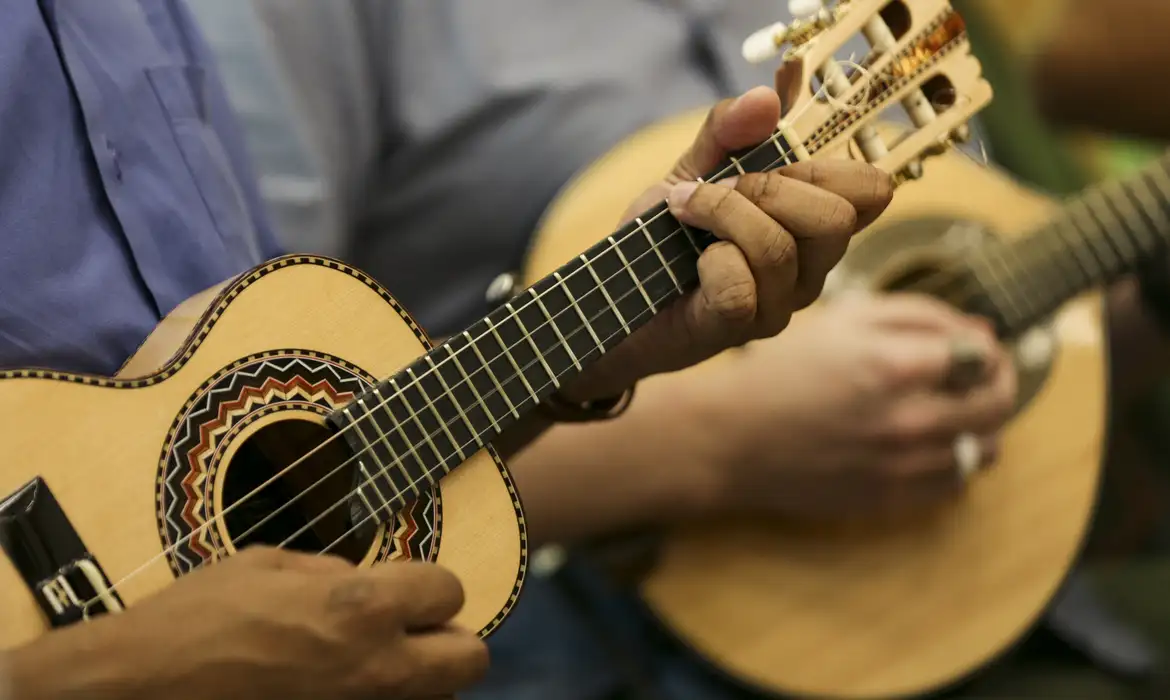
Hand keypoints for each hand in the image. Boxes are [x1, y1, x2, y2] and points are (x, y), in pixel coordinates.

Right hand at [9, 548, 487, 699]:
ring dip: (417, 677)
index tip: (404, 588)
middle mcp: (377, 666)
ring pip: (435, 698)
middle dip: (447, 638)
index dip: (427, 585)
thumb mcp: (265, 564)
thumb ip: (332, 571)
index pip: (451, 589)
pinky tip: (340, 689)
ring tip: (369, 663)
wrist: (140, 691)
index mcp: (362, 606)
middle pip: (471, 657)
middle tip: (409, 631)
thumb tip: (364, 579)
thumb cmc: (195, 620)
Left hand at [562, 86, 894, 400]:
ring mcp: (778, 305)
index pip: (872, 192)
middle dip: (768, 188)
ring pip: (778, 248)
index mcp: (813, 226)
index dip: (830, 166)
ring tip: (686, 212)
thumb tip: (765, 98)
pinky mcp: (738, 330)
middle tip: (717, 188)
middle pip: (835, 219)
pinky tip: (692, 262)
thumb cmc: (663, 237)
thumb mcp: (693, 169)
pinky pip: (739, 286)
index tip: (771, 162)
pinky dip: (709, 261)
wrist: (615, 295)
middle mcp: (809, 270)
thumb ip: (727, 132)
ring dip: (721, 214)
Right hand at [698, 293, 1017, 519]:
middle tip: (976, 376)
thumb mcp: (843, 320)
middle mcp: (908, 419)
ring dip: (979, 425)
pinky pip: (956, 482)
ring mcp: (903, 466)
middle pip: (997, 403)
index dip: (987, 347)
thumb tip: (981, 330)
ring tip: (951, 411)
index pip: (985, 355)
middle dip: (996, 382)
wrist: (733, 439)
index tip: (974, 347)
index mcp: (895, 365)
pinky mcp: (893, 499)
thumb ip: (918, 316)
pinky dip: (955, 460)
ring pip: (985, 447)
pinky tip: (927, 443)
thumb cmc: (783, 371)